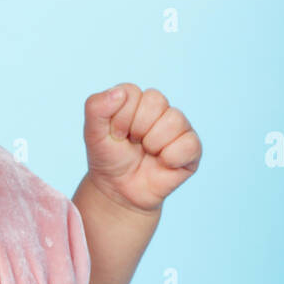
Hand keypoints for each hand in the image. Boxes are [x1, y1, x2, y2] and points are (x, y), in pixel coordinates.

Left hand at [82, 84, 201, 213]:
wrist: (119, 191)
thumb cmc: (109, 159)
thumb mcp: (92, 133)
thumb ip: (95, 107)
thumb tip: (119, 93)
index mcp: (136, 99)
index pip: (132, 93)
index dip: (119, 118)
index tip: (116, 134)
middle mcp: (160, 108)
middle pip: (155, 101)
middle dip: (136, 129)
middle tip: (132, 144)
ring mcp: (178, 127)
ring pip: (173, 120)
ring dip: (153, 144)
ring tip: (147, 153)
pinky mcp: (191, 148)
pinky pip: (189, 144)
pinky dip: (172, 158)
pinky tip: (162, 163)